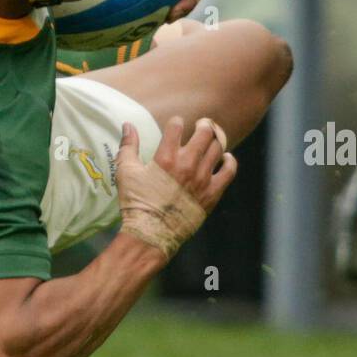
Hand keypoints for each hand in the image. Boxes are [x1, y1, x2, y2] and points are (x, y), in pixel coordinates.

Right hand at [116, 116, 236, 259]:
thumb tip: (128, 125)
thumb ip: (128, 146)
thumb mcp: (126, 172)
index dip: (176, 122)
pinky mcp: (212, 192)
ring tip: (212, 140)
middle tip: (202, 125)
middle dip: (204, 125)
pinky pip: (229, 171)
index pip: (177, 125)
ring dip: (215, 140)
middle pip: (205, 132)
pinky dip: (229, 161)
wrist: (152, 233)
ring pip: (217, 148)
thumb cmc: (137, 203)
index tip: (176, 125)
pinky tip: (225, 158)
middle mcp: (187, 164)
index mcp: (166, 157)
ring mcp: (202, 178)